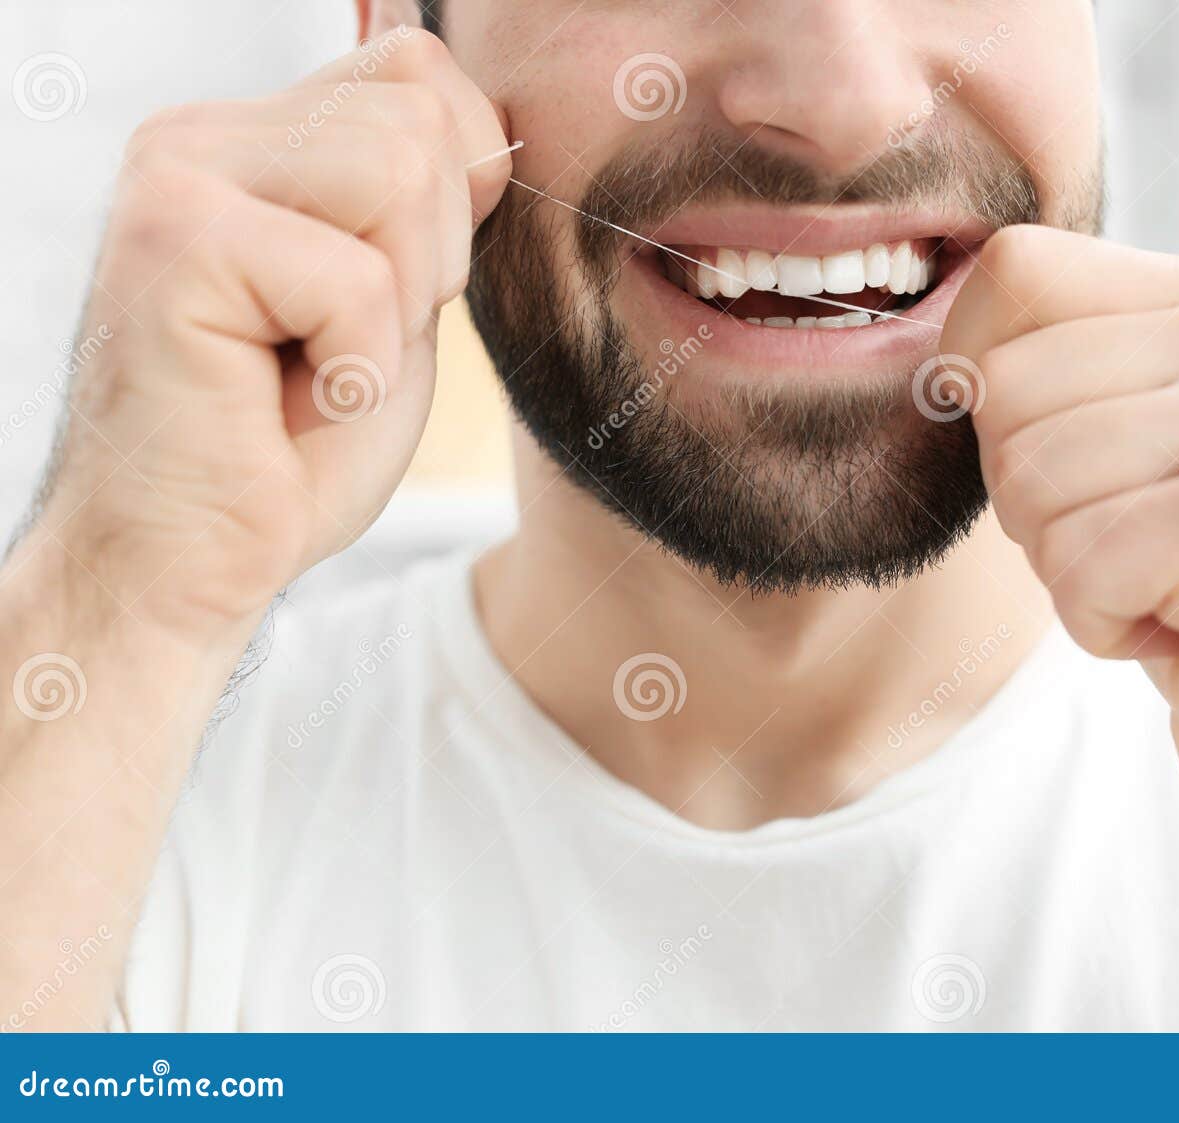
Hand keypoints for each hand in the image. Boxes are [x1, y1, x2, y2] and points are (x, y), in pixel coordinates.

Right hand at [39, 27, 510, 639]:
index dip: (461, 186)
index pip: (417, 71)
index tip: (398, 290)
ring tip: (318, 365)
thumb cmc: (291, 450)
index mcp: (255, 139)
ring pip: (398, 175)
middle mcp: (202, 134)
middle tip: (344, 347)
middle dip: (430, 262)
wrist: (191, 562)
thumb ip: (423, 194)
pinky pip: (359, 278)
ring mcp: (179, 174)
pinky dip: (358, 369)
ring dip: (394, 311)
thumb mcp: (393, 302)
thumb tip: (462, 86)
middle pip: (421, 123)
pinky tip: (291, 402)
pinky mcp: (177, 239)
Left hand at [941, 226, 1178, 851]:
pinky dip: (1101, 625)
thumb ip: (1069, 380)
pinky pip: (1076, 565)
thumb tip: (940, 362)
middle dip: (1029, 498)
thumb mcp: (1149, 455)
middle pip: (1002, 384)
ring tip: (1164, 587)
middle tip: (1131, 549)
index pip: (1016, 272)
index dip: (976, 378)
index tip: (1050, 463)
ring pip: (1028, 479)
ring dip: (1067, 568)